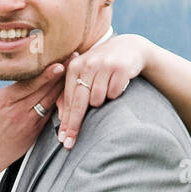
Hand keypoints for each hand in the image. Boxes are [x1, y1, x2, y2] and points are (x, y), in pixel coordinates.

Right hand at [0, 54, 65, 174]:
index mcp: (5, 100)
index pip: (30, 85)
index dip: (46, 74)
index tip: (59, 62)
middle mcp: (19, 111)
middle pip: (44, 90)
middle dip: (61, 74)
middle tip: (75, 57)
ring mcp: (29, 123)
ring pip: (51, 101)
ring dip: (64, 86)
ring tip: (76, 71)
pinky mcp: (35, 132)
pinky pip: (50, 114)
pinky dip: (60, 103)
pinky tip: (70, 92)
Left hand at [57, 34, 149, 148]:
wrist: (129, 48)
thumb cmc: (101, 67)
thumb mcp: (84, 75)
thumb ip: (70, 93)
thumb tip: (60, 117)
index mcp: (75, 66)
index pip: (69, 99)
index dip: (65, 121)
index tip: (62, 139)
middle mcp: (88, 64)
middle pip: (79, 102)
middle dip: (74, 125)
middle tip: (70, 143)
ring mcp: (104, 65)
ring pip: (98, 99)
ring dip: (101, 101)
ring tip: (105, 91)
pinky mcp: (120, 68)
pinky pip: (114, 94)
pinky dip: (115, 94)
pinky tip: (117, 85)